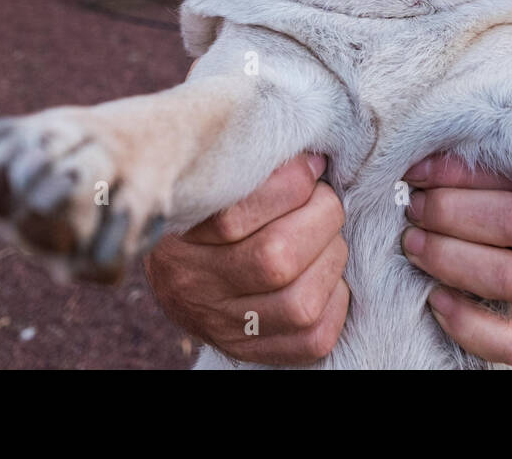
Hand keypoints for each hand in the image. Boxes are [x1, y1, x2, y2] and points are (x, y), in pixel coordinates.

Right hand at [143, 152, 349, 365]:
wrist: (176, 270)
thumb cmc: (207, 209)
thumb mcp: (211, 180)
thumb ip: (253, 166)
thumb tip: (313, 160)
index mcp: (178, 235)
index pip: (234, 216)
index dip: (291, 185)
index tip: (311, 166)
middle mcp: (193, 286)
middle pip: (275, 260)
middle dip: (321, 219)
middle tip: (325, 202)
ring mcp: (222, 326)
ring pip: (299, 304)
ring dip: (331, 261)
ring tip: (327, 239)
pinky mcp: (250, 350)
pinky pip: (312, 339)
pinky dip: (335, 302)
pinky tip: (325, 276)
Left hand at [400, 153, 511, 366]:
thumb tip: (441, 144)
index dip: (459, 171)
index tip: (418, 167)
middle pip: (511, 222)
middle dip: (450, 211)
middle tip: (414, 208)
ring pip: (507, 278)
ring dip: (449, 260)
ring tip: (415, 245)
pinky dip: (469, 326)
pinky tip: (438, 303)